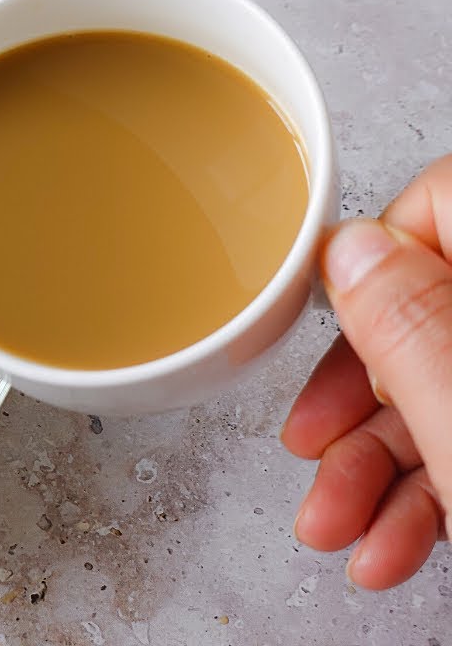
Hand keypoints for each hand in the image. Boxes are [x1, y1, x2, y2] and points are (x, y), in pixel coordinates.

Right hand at [282, 155, 451, 589]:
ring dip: (371, 470)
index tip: (330, 313)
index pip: (440, 203)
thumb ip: (408, 328)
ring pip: (439, 393)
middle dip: (352, 401)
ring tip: (333, 528)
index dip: (375, 258)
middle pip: (425, 314)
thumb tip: (346, 253)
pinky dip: (422, 500)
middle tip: (312, 446)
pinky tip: (385, 546)